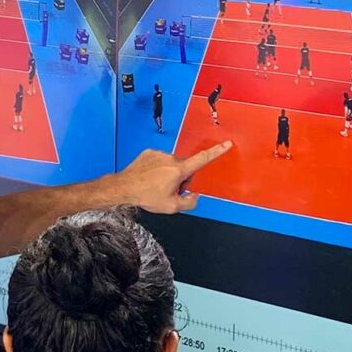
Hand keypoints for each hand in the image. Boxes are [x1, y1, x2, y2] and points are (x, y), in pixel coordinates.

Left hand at [113, 141, 232, 213]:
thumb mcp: (171, 207)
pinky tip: (149, 178)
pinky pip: (159, 160)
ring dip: (168, 173)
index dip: (217, 152)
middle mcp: (170, 159)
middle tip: (169, 189)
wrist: (124, 188)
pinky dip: (157, 169)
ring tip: (156, 184)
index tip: (226, 144)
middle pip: (184, 167)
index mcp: (178, 170)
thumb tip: (194, 196)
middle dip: (181, 177)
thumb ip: (188, 203)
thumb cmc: (146, 196)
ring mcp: (159, 154)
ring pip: (171, 164)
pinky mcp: (149, 153)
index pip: (202, 159)